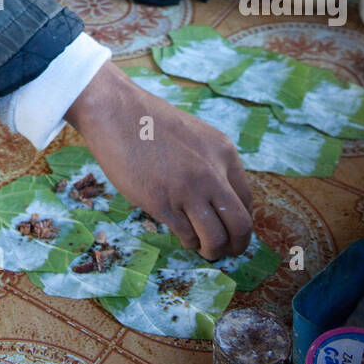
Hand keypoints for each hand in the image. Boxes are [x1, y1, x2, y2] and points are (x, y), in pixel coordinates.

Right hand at [66, 61, 253, 259]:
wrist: (116, 111)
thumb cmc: (151, 123)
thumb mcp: (195, 137)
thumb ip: (211, 164)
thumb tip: (218, 200)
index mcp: (223, 153)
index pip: (247, 201)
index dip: (241, 223)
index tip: (232, 231)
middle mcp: (211, 173)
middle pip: (240, 226)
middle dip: (236, 246)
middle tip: (226, 251)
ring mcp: (187, 189)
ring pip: (215, 238)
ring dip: (212, 250)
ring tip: (203, 249)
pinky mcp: (162, 202)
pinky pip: (186, 235)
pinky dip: (188, 242)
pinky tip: (182, 236)